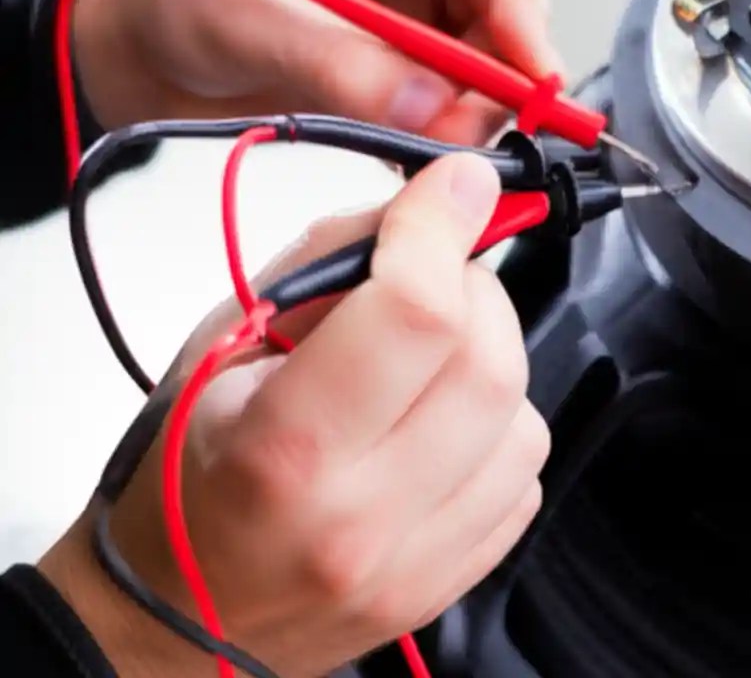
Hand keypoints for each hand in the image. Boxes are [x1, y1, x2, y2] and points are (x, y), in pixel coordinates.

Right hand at [39, 154, 549, 676]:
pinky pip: (524, 475)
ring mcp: (415, 563)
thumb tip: (432, 205)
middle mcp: (361, 520)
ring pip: (522, 419)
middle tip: (434, 280)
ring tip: (422, 368)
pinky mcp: (451, 583)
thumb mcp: (220, 345)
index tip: (458, 189)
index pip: (416, 315)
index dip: (445, 231)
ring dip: (488, 363)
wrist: (176, 612)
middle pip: (489, 364)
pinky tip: (437, 428)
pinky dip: (496, 429)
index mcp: (284, 451)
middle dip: (475, 291)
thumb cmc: (185, 472)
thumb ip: (329, 260)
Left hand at [73, 0, 561, 144]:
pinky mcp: (396, 78)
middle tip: (472, 133)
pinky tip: (416, 159)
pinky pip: (444, 110)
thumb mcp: (255, 19)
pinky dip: (438, 141)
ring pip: (477, 72)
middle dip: (495, 80)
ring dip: (467, 119)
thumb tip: (427, 105)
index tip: (533, 75)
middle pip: (497, 17)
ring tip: (432, 151)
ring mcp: (407, 27)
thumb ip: (343, 63)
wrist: (140, 53)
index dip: (521, 12)